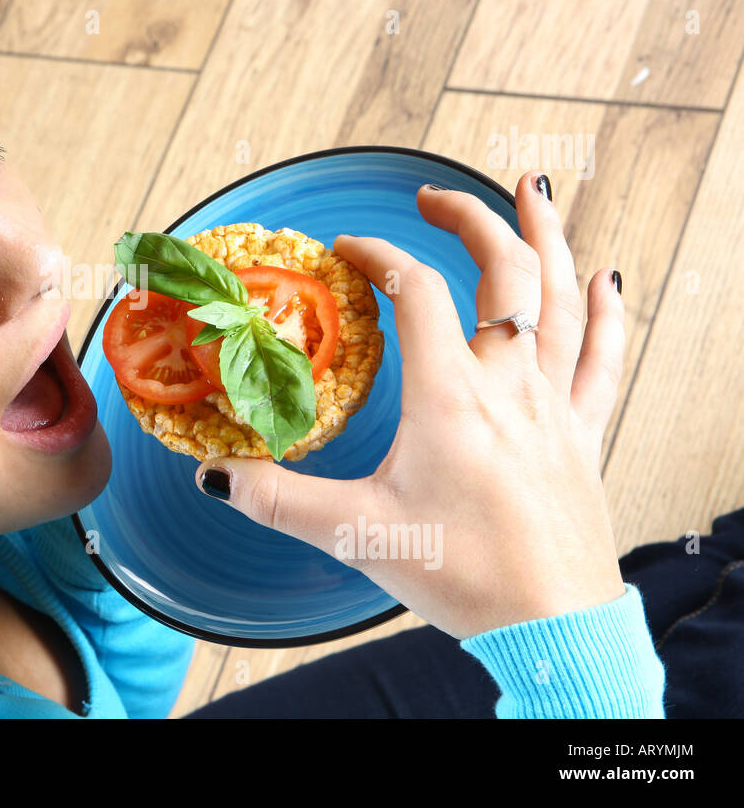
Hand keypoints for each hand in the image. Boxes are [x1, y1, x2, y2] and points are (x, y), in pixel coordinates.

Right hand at [194, 172, 627, 639]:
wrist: (552, 627)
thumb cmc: (464, 576)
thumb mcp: (357, 534)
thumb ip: (277, 500)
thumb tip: (213, 477)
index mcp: (450, 398)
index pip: (417, 293)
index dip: (379, 257)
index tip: (347, 250)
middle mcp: (509, 386)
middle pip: (504, 274)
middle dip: (471, 221)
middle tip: (435, 195)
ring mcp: (554, 407)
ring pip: (561, 301)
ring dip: (548, 240)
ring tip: (536, 193)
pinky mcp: (583, 435)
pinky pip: (603, 359)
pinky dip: (605, 313)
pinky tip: (606, 279)